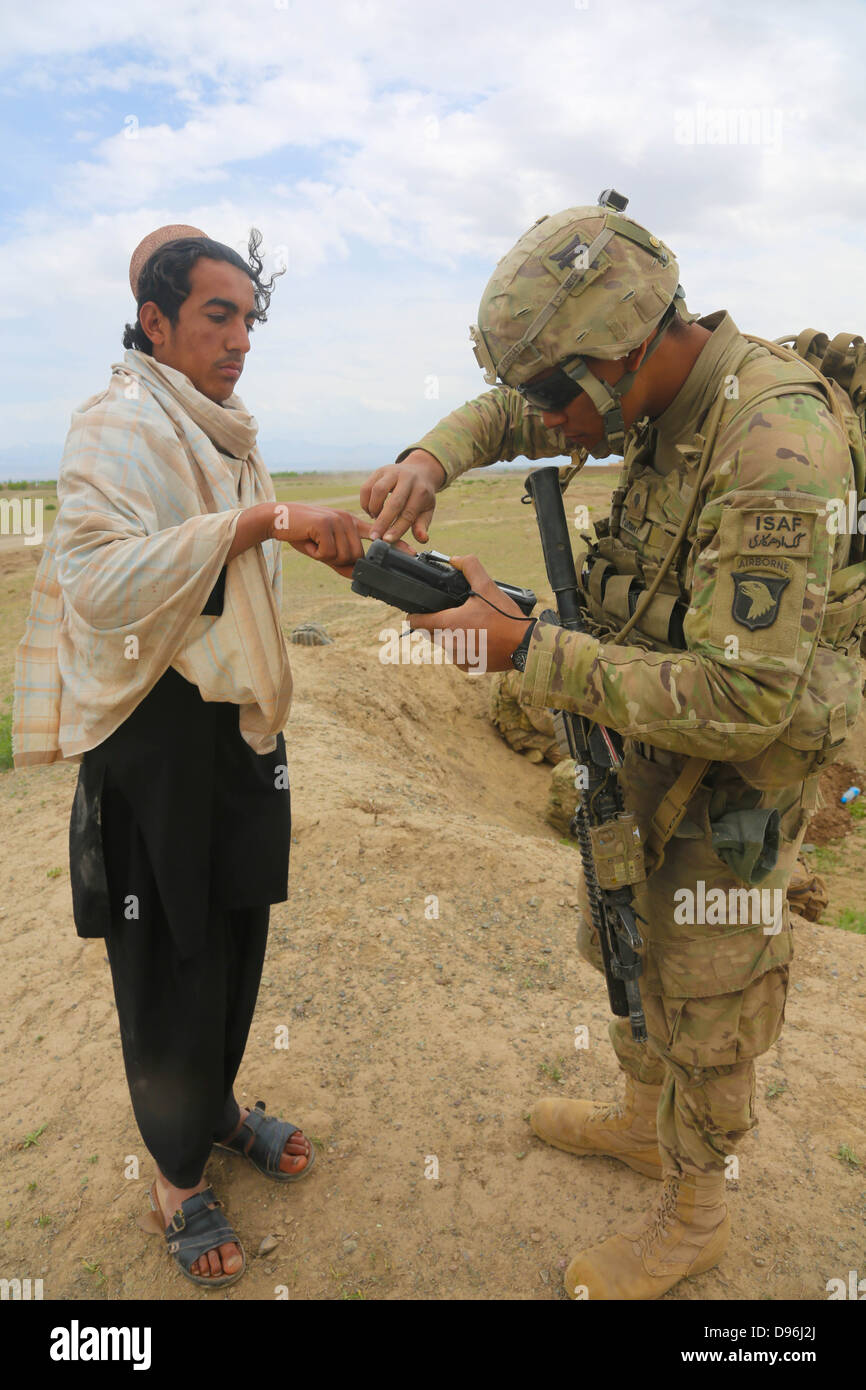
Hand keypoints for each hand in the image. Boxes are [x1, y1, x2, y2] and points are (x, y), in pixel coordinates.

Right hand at [270, 503, 412, 577]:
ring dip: (325, 556)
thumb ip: (341, 561)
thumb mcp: (324, 549)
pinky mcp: (326, 524)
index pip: (377, 534)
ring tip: (313, 542)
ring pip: (343, 555)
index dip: (396, 543)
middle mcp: (348, 519)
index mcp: (351, 523)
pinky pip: (329, 552)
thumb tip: (356, 576)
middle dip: (337, 560)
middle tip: (320, 549)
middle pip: (356, 555)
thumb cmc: (302, 534)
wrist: (278, 519)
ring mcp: (338, 520)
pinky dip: (316, 552)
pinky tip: (308, 540)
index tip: (412, 552)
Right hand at [360, 450, 445, 543]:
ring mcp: (392, 472)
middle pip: (393, 502)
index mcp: (422, 490)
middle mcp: (407, 478)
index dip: (397, 528)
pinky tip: (371, 509)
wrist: (418, 471)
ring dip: (373, 509)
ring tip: (375, 518)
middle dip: (382, 522)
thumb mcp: (427, 510)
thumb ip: (422, 525)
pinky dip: (365, 502)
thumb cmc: (421, 496)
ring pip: (378, 491)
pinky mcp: (379, 471)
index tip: (387, 540)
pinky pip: (366, 487)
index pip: (408, 513)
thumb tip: (423, 539)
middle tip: (374, 537)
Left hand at [408, 554, 533, 672]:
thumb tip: (455, 559)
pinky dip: (465, 647)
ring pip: (446, 643)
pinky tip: (479, 639)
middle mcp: (449, 644)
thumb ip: (469, 567)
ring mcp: (457, 658)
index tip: (419, 611)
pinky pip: (458, 655)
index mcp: (449, 624)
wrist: (524, 645)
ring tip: (472, 626)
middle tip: (457, 613)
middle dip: (439, 622)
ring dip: (453, 635)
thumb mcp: (487, 586)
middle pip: (431, 632)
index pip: (417, 622)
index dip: (415, 615)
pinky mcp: (467, 667)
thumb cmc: (505, 617)